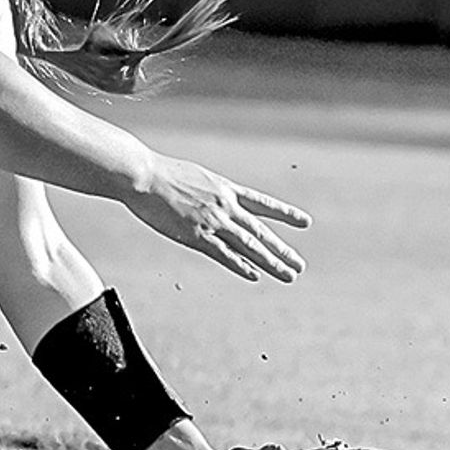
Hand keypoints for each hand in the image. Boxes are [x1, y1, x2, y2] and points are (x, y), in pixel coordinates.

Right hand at [127, 154, 309, 280]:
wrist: (144, 175)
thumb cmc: (161, 174)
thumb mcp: (195, 177)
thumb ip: (208, 191)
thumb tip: (213, 197)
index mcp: (226, 189)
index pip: (263, 204)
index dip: (285, 214)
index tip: (305, 222)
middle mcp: (225, 206)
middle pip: (261, 232)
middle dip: (282, 250)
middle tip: (300, 266)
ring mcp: (213, 221)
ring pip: (249, 246)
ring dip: (271, 263)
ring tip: (290, 276)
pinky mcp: (197, 235)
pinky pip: (224, 254)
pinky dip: (241, 266)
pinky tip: (255, 276)